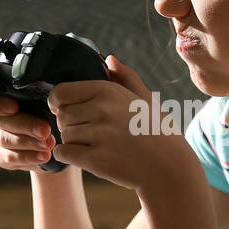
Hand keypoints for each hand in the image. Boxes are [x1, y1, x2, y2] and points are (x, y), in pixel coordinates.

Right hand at [0, 93, 57, 170]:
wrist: (46, 138)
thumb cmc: (43, 114)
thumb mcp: (41, 103)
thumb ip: (37, 100)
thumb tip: (48, 104)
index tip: (14, 107)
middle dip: (25, 126)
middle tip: (45, 130)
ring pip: (3, 140)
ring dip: (28, 143)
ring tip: (47, 145)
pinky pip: (8, 158)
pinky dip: (28, 158)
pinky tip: (42, 156)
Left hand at [48, 55, 190, 191]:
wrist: (170, 169)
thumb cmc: (159, 133)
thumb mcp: (147, 100)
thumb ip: (127, 78)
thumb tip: (109, 59)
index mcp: (109, 91)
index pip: (61, 92)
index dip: (59, 103)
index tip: (67, 110)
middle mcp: (102, 110)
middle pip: (61, 116)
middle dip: (70, 125)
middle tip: (89, 133)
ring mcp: (99, 135)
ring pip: (64, 136)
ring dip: (74, 142)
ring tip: (96, 146)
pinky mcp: (96, 160)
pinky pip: (63, 153)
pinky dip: (69, 157)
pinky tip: (88, 157)